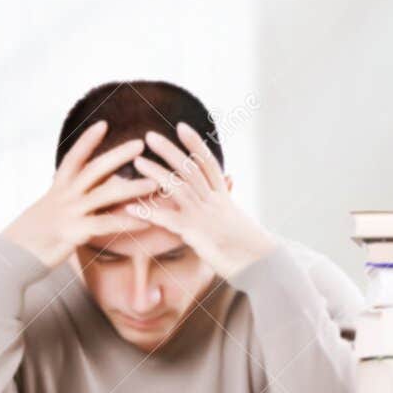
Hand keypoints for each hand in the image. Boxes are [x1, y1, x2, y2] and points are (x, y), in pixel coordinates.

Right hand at [2, 121, 159, 268]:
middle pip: (94, 170)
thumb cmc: (32, 236)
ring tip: (153, 184)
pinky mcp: (74, 233)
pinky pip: (106, 225)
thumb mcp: (47, 211)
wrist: (11, 257)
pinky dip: (127, 222)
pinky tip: (145, 222)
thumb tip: (83, 191)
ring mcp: (69, 213)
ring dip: (132, 188)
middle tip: (139, 143)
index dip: (87, 141)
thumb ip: (66, 199)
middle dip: (117, 155)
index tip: (103, 124)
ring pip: (105, 195)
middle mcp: (63, 197)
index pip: (73, 158)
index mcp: (57, 189)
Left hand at [126, 124, 275, 278]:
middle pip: (190, 169)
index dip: (195, 144)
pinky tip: (130, 208)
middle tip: (150, 136)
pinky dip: (148, 213)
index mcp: (223, 197)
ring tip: (137, 162)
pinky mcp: (196, 233)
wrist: (262, 265)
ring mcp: (205, 216)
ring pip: (179, 188)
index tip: (181, 126)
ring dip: (156, 173)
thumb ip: (225, 203)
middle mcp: (214, 201)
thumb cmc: (249, 248)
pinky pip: (168, 220)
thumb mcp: (235, 221)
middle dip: (170, 151)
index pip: (208, 163)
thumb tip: (228, 186)